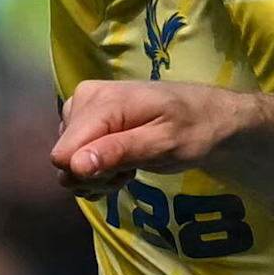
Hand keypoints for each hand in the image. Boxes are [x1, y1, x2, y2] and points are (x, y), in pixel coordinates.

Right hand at [53, 79, 240, 191]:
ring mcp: (83, 107)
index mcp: (100, 102)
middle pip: (64, 159)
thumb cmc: (194, 129)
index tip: (124, 174)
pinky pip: (76, 152)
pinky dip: (98, 166)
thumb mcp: (164, 144)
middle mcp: (83, 99)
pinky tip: (122, 162)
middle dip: (95, 175)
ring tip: (131, 165)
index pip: (64, 155)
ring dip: (99, 173)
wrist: (209, 114)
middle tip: (131, 171)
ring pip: (70, 159)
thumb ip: (119, 152)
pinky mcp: (86, 118)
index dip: (90, 175)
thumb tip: (75, 165)